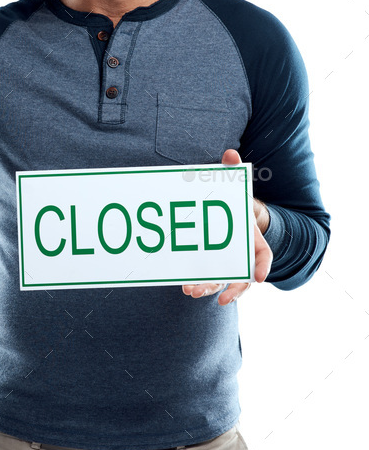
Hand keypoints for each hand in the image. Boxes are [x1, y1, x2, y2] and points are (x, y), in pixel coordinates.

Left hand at [181, 148, 272, 304]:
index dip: (263, 266)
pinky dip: (198, 285)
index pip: (264, 256)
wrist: (227, 216)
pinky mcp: (211, 268)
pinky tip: (185, 287)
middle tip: (218, 296)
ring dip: (208, 289)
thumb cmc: (233, 204)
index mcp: (253, 239)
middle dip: (231, 289)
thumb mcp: (234, 188)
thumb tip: (230, 153)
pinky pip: (207, 280)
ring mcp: (227, 264)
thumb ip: (232, 171)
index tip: (260, 277)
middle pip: (242, 278)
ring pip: (221, 282)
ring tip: (193, 292)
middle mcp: (242, 257)